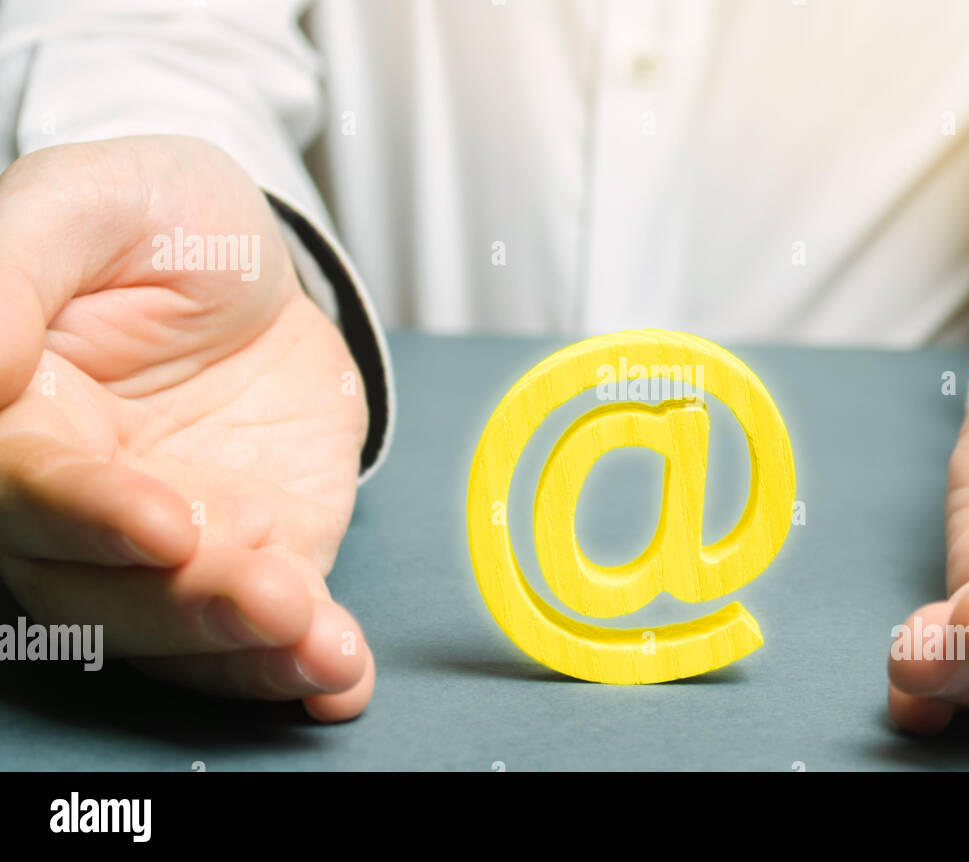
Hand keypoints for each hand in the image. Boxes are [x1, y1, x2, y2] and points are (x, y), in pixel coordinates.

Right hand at [0, 136, 373, 720]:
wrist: (261, 267)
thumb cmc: (162, 222)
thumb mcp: (94, 201)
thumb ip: (19, 266)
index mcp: (18, 421)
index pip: (28, 489)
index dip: (87, 514)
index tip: (159, 522)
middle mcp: (81, 503)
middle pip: (100, 587)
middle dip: (186, 602)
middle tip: (267, 596)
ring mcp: (170, 542)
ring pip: (181, 625)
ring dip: (249, 647)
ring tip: (319, 643)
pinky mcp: (254, 559)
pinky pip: (264, 631)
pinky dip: (302, 663)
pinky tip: (342, 675)